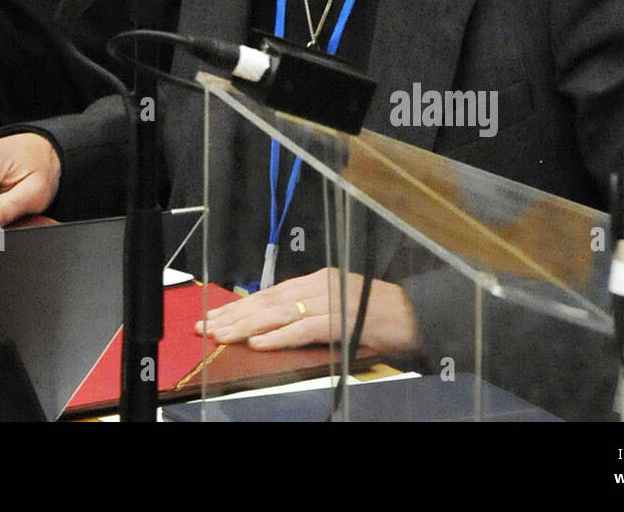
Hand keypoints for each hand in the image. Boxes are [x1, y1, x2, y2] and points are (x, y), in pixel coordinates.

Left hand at [197, 269, 419, 356]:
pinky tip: (258, 342)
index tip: (216, 316)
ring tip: (221, 334)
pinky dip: (278, 335)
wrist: (418, 314)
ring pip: (278, 312)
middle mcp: (319, 285)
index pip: (270, 294)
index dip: (241, 307)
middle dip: (234, 315)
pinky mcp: (340, 318)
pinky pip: (303, 328)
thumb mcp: (339, 307)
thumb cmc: (380, 314)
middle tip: (205, 327)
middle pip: (267, 301)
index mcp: (317, 281)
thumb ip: (310, 313)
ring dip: (246, 326)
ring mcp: (329, 300)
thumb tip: (276, 325)